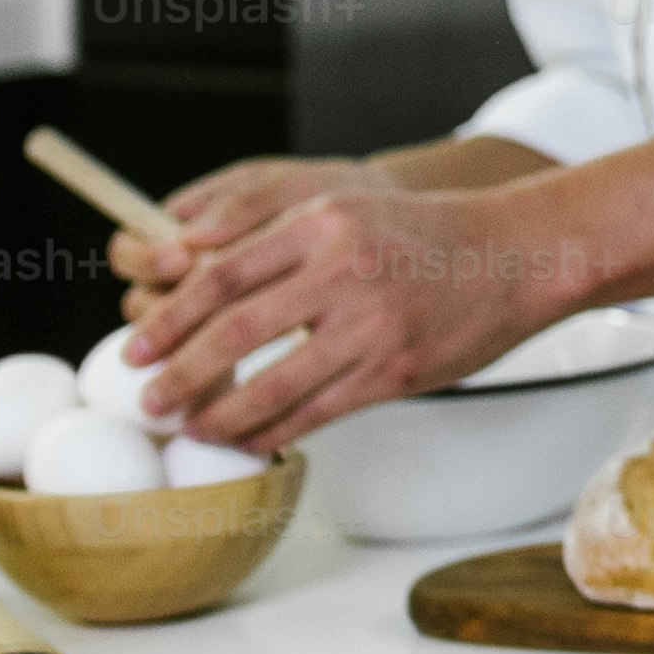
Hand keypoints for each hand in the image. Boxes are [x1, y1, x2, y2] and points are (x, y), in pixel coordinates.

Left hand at [111, 174, 588, 454]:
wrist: (517, 256)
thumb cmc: (424, 237)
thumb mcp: (347, 214)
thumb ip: (275, 239)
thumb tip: (188, 269)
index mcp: (323, 224)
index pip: (222, 275)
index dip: (170, 316)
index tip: (136, 347)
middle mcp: (344, 271)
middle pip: (235, 331)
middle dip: (180, 372)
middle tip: (148, 399)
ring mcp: (372, 325)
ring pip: (272, 383)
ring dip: (220, 414)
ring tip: (191, 427)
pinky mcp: (396, 371)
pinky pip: (317, 410)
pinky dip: (275, 430)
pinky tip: (250, 439)